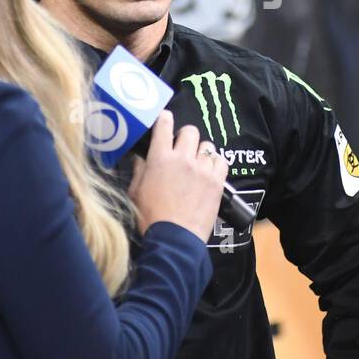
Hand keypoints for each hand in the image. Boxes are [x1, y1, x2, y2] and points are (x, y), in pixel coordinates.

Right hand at [128, 111, 227, 240]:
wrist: (174, 239)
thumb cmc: (151, 218)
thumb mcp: (136, 192)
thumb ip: (140, 171)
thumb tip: (141, 157)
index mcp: (160, 158)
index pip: (164, 125)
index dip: (165, 118)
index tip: (165, 120)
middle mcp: (183, 158)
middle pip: (190, 131)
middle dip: (185, 137)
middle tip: (182, 149)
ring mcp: (202, 169)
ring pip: (207, 146)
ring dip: (201, 152)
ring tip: (197, 165)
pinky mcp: (217, 181)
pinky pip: (222, 160)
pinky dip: (216, 164)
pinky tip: (209, 172)